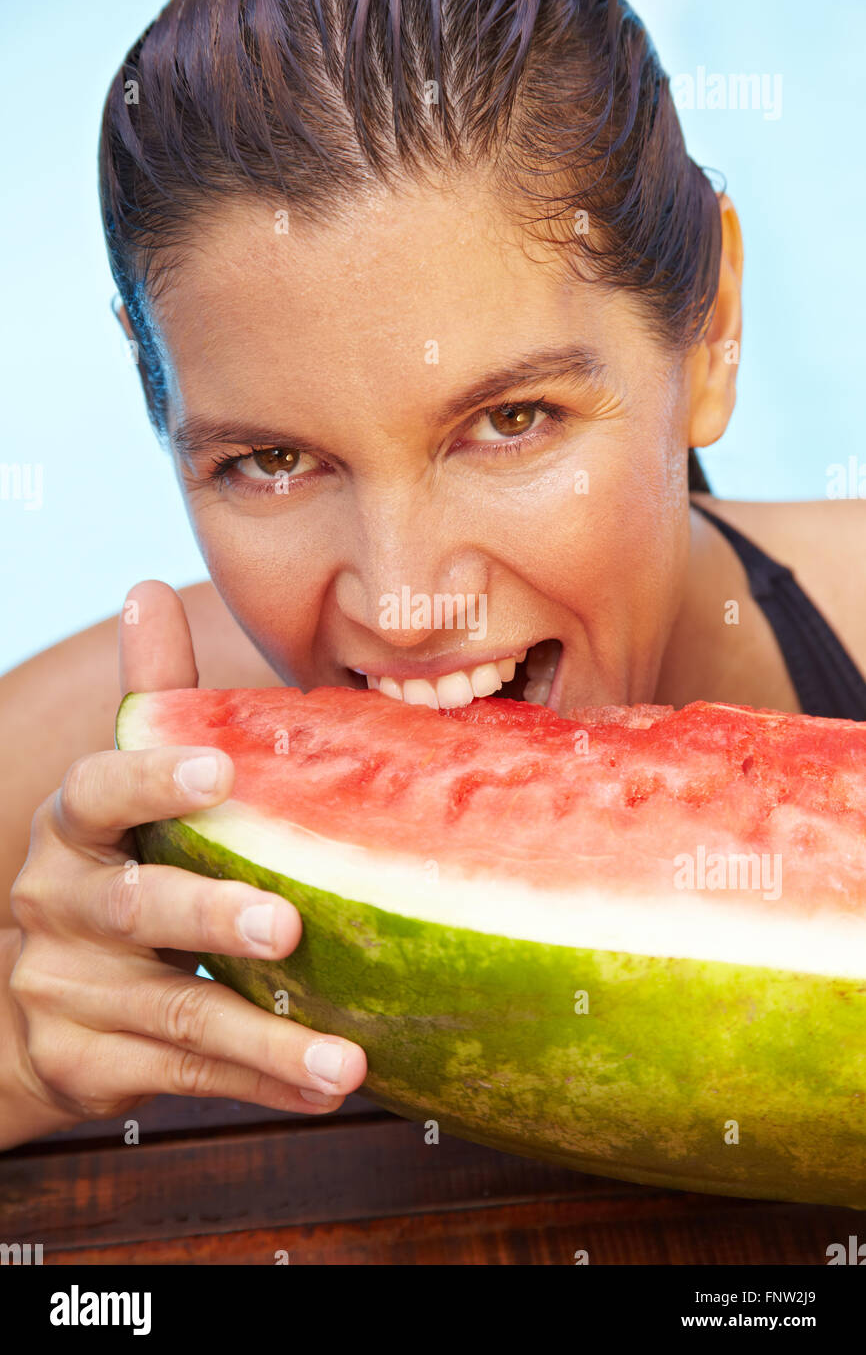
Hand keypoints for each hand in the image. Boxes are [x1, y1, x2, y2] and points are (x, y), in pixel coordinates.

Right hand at [5, 580, 366, 1144]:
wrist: (31, 1009)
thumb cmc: (112, 875)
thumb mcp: (120, 795)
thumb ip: (150, 704)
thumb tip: (146, 589)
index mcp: (74, 827)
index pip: (99, 790)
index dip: (153, 777)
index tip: (219, 770)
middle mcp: (60, 907)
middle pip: (137, 908)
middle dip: (210, 913)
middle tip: (287, 923)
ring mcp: (68, 991)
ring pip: (173, 1009)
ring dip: (263, 1034)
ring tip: (344, 1059)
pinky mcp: (88, 1064)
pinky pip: (182, 1072)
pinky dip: (257, 1080)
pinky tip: (324, 1086)